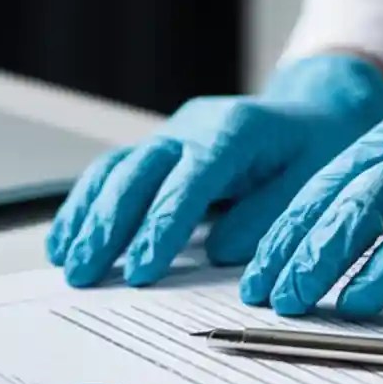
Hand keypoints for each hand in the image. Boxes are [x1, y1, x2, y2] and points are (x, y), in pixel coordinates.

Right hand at [47, 55, 382, 286]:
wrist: (315, 110)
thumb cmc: (317, 148)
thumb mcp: (313, 179)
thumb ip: (268, 214)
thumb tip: (220, 251)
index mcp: (234, 132)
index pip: (188, 183)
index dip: (161, 228)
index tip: (141, 270)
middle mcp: (193, 128)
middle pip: (137, 174)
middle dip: (108, 226)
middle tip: (85, 273)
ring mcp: (171, 135)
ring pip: (115, 170)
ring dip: (87, 217)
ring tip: (67, 261)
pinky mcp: (159, 148)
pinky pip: (113, 173)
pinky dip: (86, 206)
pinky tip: (66, 239)